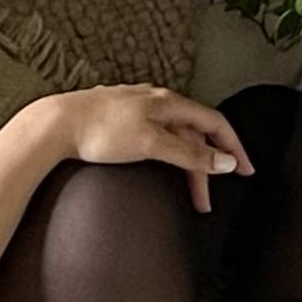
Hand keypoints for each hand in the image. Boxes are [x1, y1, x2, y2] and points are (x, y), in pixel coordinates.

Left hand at [47, 82, 250, 203]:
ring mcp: (136, 109)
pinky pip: (154, 139)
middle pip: (193, 136)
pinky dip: (166, 157)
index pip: (214, 123)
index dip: (233, 148)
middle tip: (205, 201)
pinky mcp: (118, 120)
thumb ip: (190, 154)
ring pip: (172, 138)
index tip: (246, 170)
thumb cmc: (99, 130)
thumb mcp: (152, 144)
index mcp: (169, 102)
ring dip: (184, 166)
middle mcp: (155, 101)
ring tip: (184, 194)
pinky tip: (160, 168)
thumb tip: (224, 161)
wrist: (54, 124)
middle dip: (204, 168)